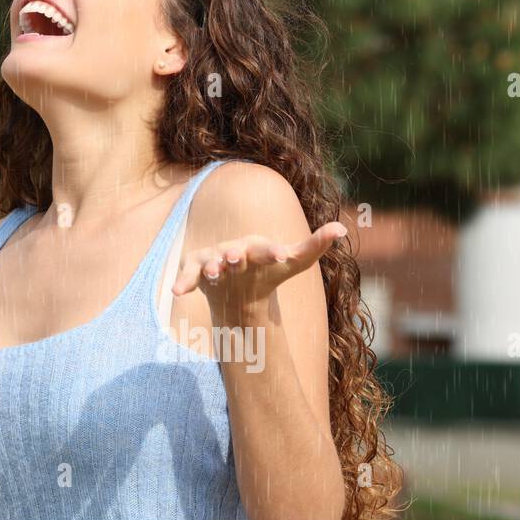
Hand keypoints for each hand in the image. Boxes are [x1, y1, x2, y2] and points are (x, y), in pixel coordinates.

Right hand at [170, 222, 347, 313]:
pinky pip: (188, 275)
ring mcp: (212, 258)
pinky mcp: (195, 269)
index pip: (265, 248)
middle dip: (234, 254)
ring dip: (211, 267)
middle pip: (234, 251)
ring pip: (210, 262)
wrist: (238, 287)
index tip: (282, 256)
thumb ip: (314, 246)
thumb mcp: (292, 263)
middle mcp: (233, 249)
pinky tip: (177, 292)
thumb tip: (342, 227)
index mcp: (256, 247)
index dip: (271, 251)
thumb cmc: (267, 271)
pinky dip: (183, 282)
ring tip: (213, 273)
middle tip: (235, 258)